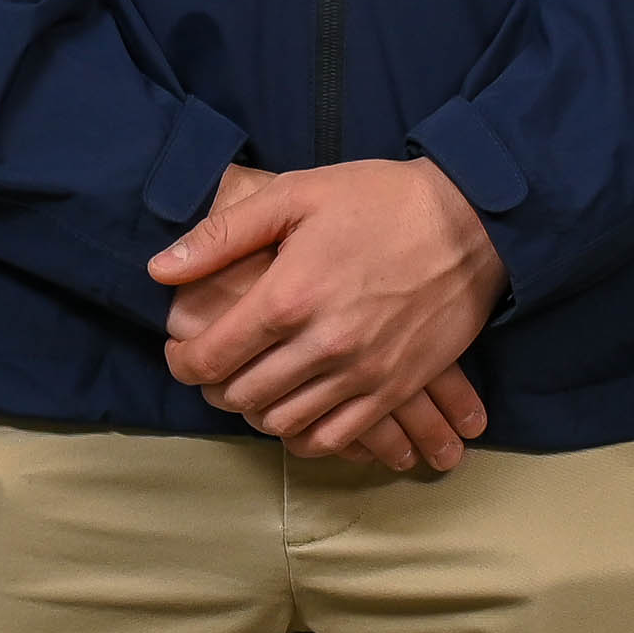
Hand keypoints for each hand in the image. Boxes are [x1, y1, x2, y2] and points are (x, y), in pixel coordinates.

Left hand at [151, 159, 504, 461]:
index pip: (210, 358)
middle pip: (241, 396)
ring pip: (282, 422)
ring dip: (258, 410)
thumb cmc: (380, 199)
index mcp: (288, 296)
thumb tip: (159, 270)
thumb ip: (223, 235)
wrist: (474, 220)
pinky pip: (334, 438)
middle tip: (219, 366)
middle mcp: (320, 346)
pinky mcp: (394, 389)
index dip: (183, 363)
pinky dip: (305, 435)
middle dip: (217, 386)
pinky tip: (299, 411)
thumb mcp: (297, 194)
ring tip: (258, 383)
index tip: (182, 353)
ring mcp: (361, 373)